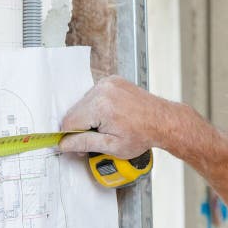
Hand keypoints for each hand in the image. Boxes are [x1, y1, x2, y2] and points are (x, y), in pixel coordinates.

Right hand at [59, 75, 173, 158]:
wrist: (163, 121)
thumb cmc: (143, 134)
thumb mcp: (112, 146)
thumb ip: (84, 143)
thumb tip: (65, 144)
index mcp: (100, 105)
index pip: (69, 122)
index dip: (70, 137)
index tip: (75, 147)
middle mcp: (102, 89)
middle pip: (74, 112)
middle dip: (81, 128)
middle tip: (96, 139)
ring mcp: (108, 82)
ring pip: (83, 103)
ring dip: (89, 117)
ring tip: (107, 127)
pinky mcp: (112, 81)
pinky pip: (94, 95)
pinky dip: (97, 107)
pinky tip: (110, 117)